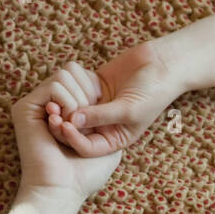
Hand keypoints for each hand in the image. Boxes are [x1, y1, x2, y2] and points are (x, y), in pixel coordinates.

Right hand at [12, 64, 122, 202]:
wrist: (62, 190)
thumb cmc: (85, 175)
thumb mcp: (107, 145)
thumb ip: (108, 118)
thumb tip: (109, 96)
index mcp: (65, 109)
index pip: (82, 76)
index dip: (95, 90)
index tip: (97, 116)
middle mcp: (49, 103)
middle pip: (72, 70)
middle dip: (87, 94)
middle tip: (84, 123)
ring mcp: (36, 104)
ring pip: (63, 75)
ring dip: (77, 101)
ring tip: (72, 126)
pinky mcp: (26, 107)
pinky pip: (54, 86)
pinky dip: (67, 103)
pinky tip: (63, 125)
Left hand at [45, 41, 180, 156]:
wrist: (161, 66)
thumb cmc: (152, 93)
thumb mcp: (128, 110)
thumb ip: (100, 116)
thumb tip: (73, 120)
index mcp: (115, 139)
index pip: (88, 147)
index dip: (74, 139)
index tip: (63, 126)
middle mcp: (104, 125)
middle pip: (77, 130)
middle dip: (65, 120)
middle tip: (52, 108)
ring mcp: (98, 107)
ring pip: (74, 108)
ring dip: (68, 100)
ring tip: (60, 91)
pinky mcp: (94, 88)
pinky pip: (77, 89)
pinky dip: (75, 84)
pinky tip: (77, 78)